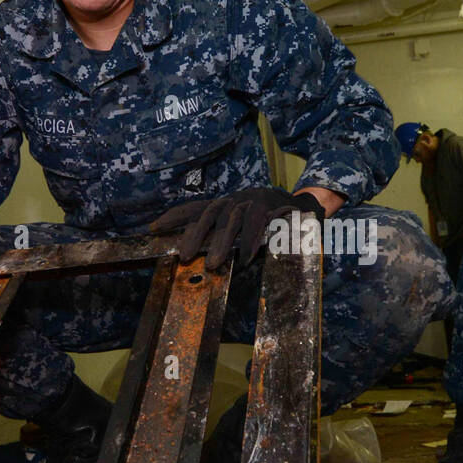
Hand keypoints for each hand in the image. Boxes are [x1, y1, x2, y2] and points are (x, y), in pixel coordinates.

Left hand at [148, 186, 325, 268]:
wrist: (309, 207)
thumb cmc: (274, 222)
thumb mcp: (246, 228)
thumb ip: (229, 239)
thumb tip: (206, 259)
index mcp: (227, 203)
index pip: (195, 207)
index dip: (174, 217)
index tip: (153, 228)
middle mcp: (236, 198)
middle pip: (209, 212)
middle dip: (195, 234)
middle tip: (184, 256)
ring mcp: (253, 199)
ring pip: (231, 218)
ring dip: (220, 242)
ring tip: (211, 264)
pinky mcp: (271, 205)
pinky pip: (256, 223)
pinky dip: (250, 242)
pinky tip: (246, 259)